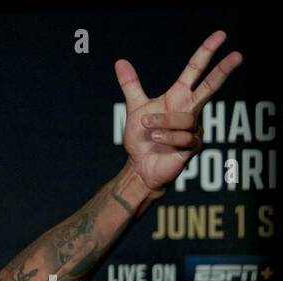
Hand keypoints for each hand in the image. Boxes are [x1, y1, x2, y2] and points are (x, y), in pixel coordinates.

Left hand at [115, 30, 241, 192]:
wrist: (140, 167)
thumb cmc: (142, 139)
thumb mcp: (135, 109)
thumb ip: (131, 85)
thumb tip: (120, 61)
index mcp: (179, 96)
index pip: (196, 70)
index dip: (207, 52)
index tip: (221, 35)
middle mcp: (191, 109)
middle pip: (211, 86)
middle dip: (223, 71)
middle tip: (238, 55)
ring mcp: (194, 128)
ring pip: (185, 118)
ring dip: (163, 121)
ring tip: (149, 127)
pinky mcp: (192, 147)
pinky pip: (184, 137)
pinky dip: (167, 136)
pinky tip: (157, 138)